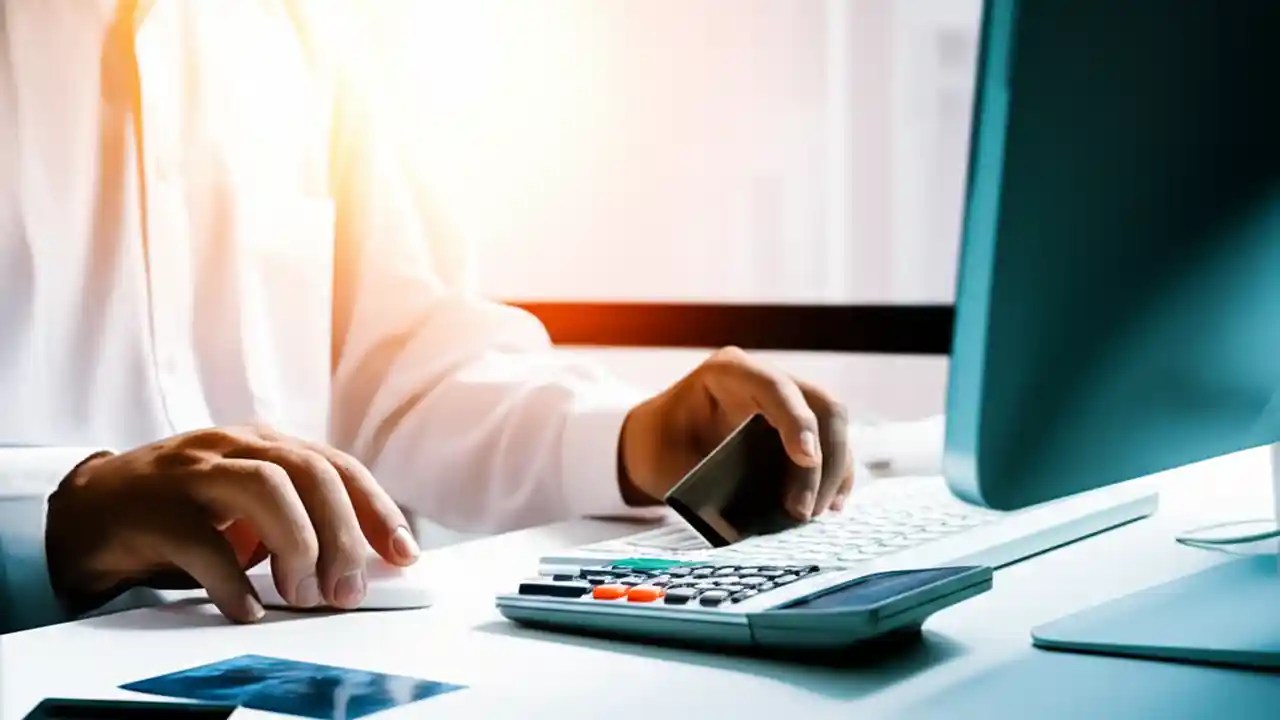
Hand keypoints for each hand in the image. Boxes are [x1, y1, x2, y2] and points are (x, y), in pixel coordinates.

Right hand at [45, 426, 419, 622]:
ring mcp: (192, 470)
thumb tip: (360, 568)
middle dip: (341, 534)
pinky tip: (248, 609)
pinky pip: (202, 541)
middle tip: (347, 590)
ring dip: (297, 545)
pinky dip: (233, 581)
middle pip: (309, 472)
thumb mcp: (249, 506)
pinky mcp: (153, 507)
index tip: (404, 555)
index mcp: (266, 444)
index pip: (337, 466)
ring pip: (265, 487)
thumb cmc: (185, 510)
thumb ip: (300, 522)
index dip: (376, 510)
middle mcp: (235, 446)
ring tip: (303, 594)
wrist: (89, 510)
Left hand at [619, 346, 853, 519]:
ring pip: (833, 425)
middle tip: (804, 510)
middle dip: (824, 460)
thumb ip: (711, 479)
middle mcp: (763, 378)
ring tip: (813, 514)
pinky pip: (831, 443)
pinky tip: (829, 504)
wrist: (655, 443)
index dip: (797, 422)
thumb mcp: (669, 462)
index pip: (776, 387)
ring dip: (833, 471)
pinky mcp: (796, 424)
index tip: (807, 460)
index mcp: (727, 372)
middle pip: (821, 406)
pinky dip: (834, 473)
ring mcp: (785, 398)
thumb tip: (759, 508)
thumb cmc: (657, 447)